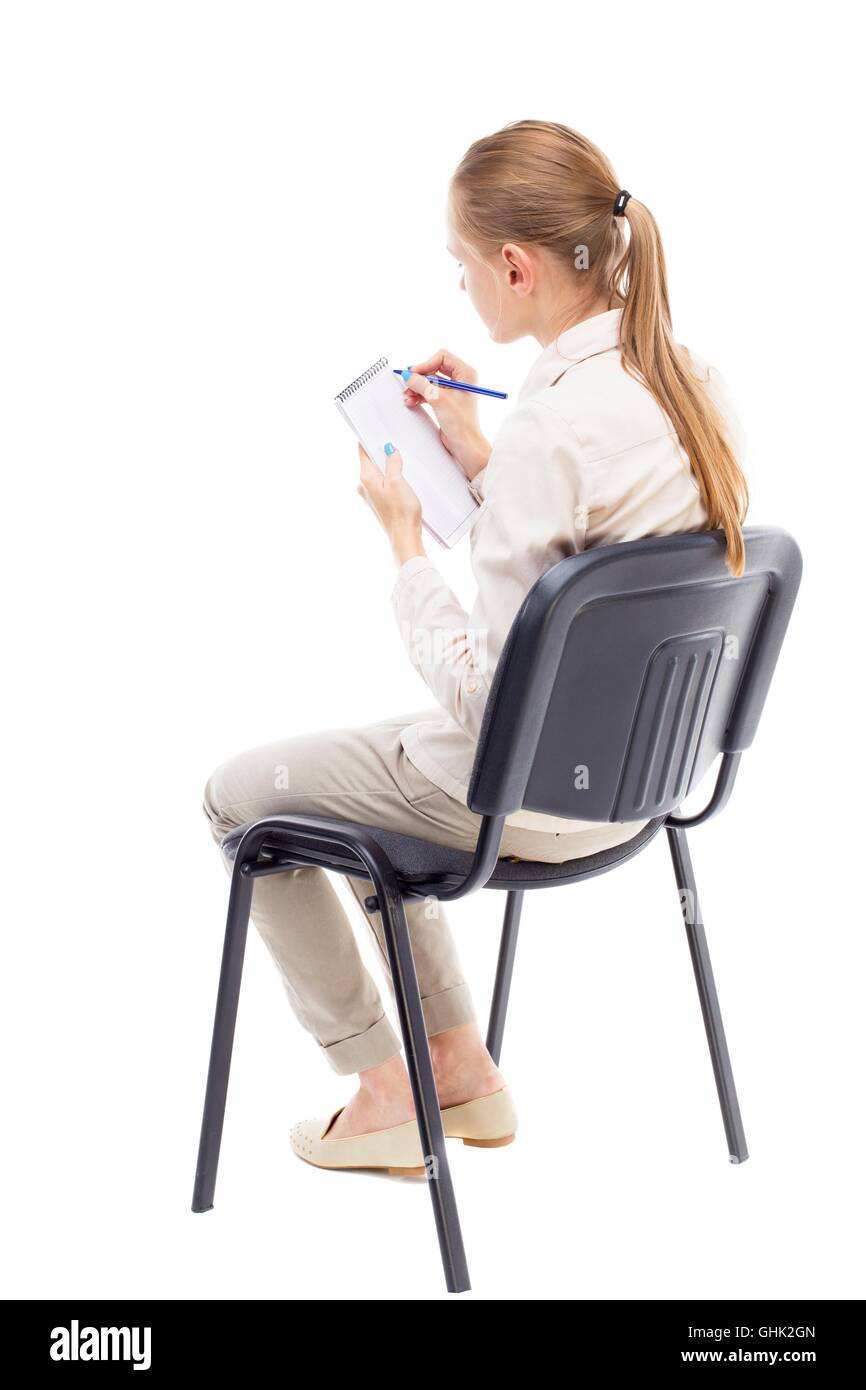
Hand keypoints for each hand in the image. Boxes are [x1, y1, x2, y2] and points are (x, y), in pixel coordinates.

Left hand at [357, 442, 425, 566]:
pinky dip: (389, 476)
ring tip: (399, 456)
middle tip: (393, 438)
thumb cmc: (401, 512)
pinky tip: (401, 476)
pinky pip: (382, 482)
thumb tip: (389, 449)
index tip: (375, 427)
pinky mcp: (378, 502)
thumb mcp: (398, 481)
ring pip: (376, 472)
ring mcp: (370, 495)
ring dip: (386, 464)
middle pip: (369, 461)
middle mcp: (363, 486)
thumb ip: (392, 463)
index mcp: (366, 478)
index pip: (363, 451)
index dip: (369, 438)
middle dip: (380, 450)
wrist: (404, 537)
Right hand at [401, 348, 491, 480]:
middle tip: (408, 385)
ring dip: (417, 387)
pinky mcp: (445, 401)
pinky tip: (411, 401)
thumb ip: (421, 385)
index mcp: (466, 373)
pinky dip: (419, 395)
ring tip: (408, 396)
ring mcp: (452, 390)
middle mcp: (460, 379)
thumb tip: (407, 375)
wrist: (465, 445)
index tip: (414, 374)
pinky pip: (429, 392)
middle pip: (433, 368)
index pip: (442, 357)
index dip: (426, 363)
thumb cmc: (461, 423)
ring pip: (429, 381)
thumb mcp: (438, 400)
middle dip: (419, 378)